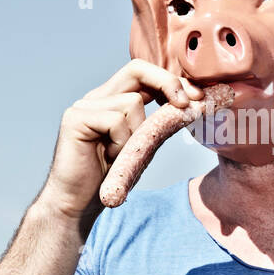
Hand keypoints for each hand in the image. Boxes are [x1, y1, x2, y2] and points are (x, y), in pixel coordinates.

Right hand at [39, 59, 203, 225]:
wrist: (78, 204)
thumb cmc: (112, 178)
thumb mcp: (145, 146)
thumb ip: (162, 124)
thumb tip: (195, 105)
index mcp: (113, 99)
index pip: (144, 74)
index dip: (172, 81)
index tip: (198, 96)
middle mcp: (97, 97)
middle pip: (137, 69)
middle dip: (167, 83)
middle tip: (186, 104)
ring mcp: (84, 106)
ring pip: (132, 103)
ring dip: (137, 134)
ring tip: (121, 155)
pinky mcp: (75, 119)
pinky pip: (116, 120)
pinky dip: (121, 143)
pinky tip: (110, 158)